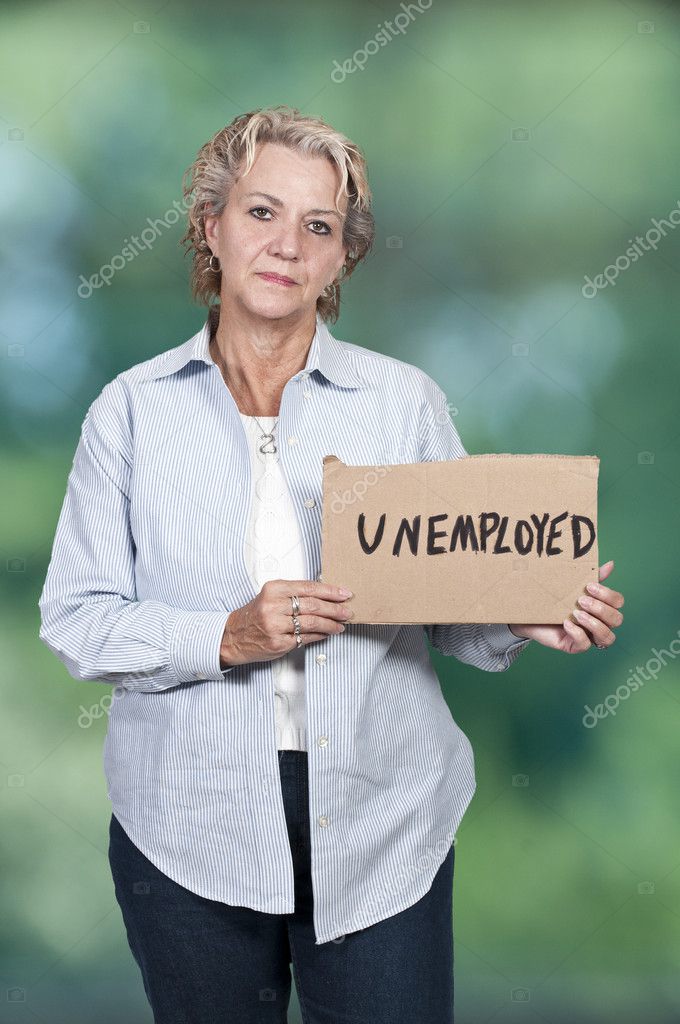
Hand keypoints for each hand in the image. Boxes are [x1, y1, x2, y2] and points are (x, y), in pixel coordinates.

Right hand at [219, 579, 353, 666]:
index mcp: (274, 589)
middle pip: (313, 606)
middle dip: (335, 609)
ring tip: (340, 625)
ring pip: (312, 623)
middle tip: (347, 611)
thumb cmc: (255, 614)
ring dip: (331, 624)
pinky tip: (327, 633)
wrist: (233, 636)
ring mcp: (276, 626)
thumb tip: (325, 596)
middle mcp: (274, 606)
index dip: (330, 591)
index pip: (309, 588)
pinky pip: (305, 638)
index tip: (344, 594)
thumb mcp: (270, 596)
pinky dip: (319, 636)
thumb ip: (294, 593)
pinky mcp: (278, 643)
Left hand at [508, 560, 623, 653]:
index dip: (608, 595)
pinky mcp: (574, 646)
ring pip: (607, 637)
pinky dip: (578, 633)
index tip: (589, 586)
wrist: (529, 611)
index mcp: (601, 607)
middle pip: (617, 619)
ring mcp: (588, 636)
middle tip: (581, 600)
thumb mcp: (573, 587)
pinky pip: (585, 645)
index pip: (618, 603)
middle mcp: (599, 623)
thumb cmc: (554, 599)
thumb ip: (593, 578)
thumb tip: (610, 564)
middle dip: (601, 609)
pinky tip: (566, 623)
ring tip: (576, 613)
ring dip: (594, 623)